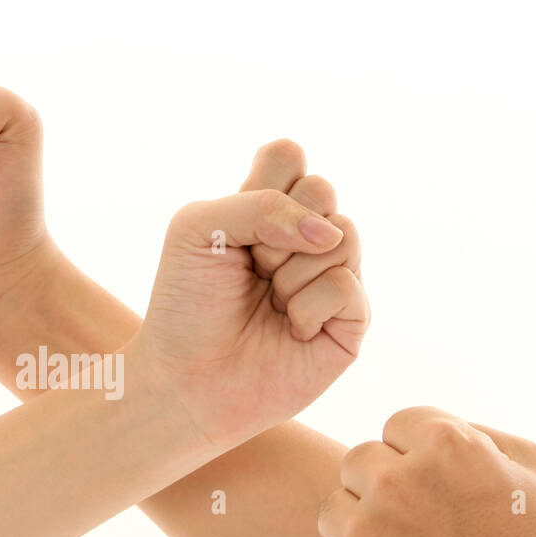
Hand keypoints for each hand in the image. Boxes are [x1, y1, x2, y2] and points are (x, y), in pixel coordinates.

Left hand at [128, 140, 368, 449]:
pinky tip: (290, 331)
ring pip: (342, 235)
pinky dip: (307, 308)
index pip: (289, 156)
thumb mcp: (196, 229)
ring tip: (269, 304)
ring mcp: (331, 276)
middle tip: (251, 269)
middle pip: (321, 189)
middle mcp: (304, 238)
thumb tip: (327, 233)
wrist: (185, 380)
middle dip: (275, 230)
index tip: (232, 228)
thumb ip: (258, 203)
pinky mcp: (350, 321)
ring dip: (290, 273)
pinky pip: (347, 286)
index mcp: (266, 210)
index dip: (265, 184)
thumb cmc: (184, 307)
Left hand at [307, 406, 535, 536]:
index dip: (421, 461)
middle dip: (386, 491)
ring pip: (334, 510)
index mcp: (444, 445)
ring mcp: (364, 534)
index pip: (396, 426)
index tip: (447, 497)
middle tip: (427, 534)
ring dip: (363, 531)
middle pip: (358, 463)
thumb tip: (414, 430)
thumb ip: (473, 432)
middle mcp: (396, 482)